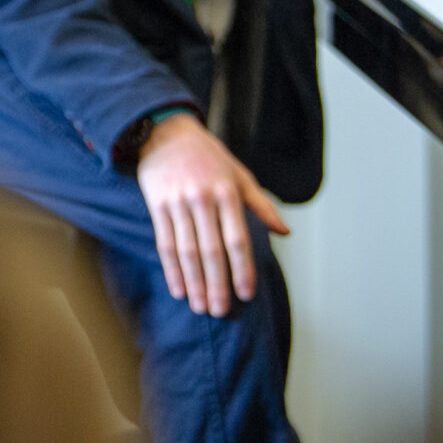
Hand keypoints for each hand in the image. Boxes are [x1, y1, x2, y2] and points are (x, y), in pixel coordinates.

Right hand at [136, 114, 288, 316]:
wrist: (165, 132)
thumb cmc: (208, 155)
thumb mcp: (240, 175)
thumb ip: (261, 206)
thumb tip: (285, 233)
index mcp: (227, 192)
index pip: (237, 240)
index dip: (242, 269)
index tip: (246, 293)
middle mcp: (202, 199)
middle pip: (211, 251)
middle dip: (216, 284)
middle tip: (220, 310)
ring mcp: (177, 203)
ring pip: (187, 251)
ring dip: (194, 283)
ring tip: (200, 306)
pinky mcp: (157, 205)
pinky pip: (164, 243)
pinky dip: (172, 269)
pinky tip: (178, 288)